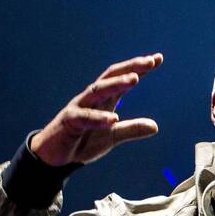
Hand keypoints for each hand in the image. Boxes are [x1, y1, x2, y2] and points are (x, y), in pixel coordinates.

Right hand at [30, 53, 162, 166]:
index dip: (138, 68)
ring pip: (98, 90)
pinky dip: (99, 118)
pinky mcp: (69, 121)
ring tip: (135, 79)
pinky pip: (85, 117)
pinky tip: (114, 119)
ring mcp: (79, 107)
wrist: (56, 157)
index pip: (122, 78)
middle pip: (111, 76)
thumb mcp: (112, 136)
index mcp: (104, 99)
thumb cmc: (83, 141)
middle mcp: (92, 98)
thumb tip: (155, 126)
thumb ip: (131, 129)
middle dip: (130, 68)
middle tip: (149, 62)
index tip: (158, 58)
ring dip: (117, 83)